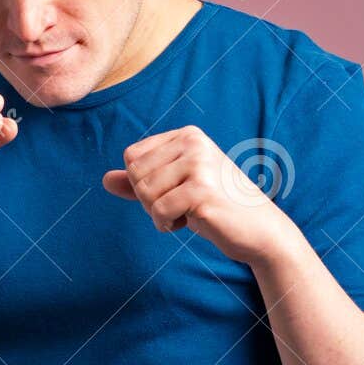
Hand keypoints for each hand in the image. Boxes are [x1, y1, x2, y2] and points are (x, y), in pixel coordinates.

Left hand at [102, 125, 290, 265]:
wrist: (259, 229)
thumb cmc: (216, 207)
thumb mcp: (175, 189)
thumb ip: (140, 182)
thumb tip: (104, 180)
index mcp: (187, 135)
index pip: (132, 157)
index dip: (142, 183)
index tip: (172, 191)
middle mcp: (193, 143)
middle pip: (135, 174)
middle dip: (149, 200)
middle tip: (179, 207)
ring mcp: (199, 165)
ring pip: (144, 193)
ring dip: (159, 213)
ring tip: (187, 213)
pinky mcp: (202, 191)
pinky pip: (159, 211)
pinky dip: (167, 224)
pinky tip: (191, 222)